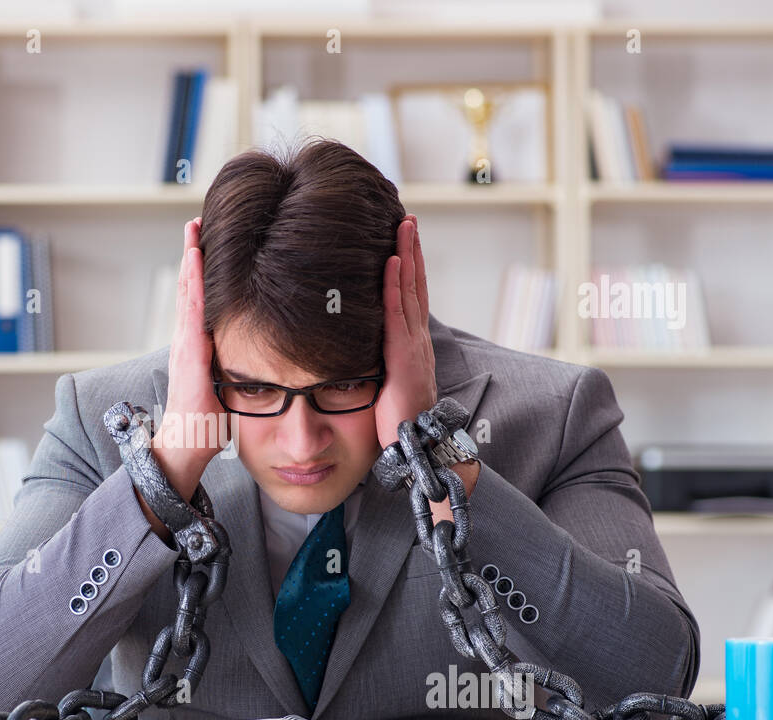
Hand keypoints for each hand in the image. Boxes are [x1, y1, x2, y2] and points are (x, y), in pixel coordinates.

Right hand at [138, 219, 226, 533]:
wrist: (189, 442)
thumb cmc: (209, 419)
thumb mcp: (227, 383)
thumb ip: (237, 363)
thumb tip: (261, 352)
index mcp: (198, 344)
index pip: (201, 299)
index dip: (203, 271)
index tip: (209, 242)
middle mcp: (188, 338)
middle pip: (190, 287)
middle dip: (193, 254)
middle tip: (196, 221)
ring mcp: (185, 342)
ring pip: (188, 291)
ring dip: (190, 259)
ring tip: (193, 229)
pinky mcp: (189, 350)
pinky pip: (192, 309)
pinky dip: (193, 282)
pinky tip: (196, 259)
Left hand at [374, 214, 436, 451]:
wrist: (414, 446)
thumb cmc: (396, 422)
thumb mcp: (385, 384)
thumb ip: (376, 363)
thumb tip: (355, 350)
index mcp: (412, 346)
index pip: (411, 299)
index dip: (409, 269)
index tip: (403, 241)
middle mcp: (417, 341)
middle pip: (415, 286)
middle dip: (412, 251)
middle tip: (408, 220)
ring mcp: (413, 347)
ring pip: (410, 293)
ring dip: (407, 257)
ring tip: (403, 227)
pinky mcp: (403, 357)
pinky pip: (398, 315)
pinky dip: (395, 287)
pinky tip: (392, 264)